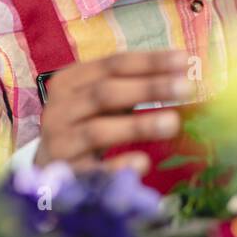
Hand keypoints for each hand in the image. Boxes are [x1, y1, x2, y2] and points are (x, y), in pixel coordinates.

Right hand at [35, 50, 193, 171]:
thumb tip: (181, 74)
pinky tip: (143, 162)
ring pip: (98, 131)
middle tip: (187, 88)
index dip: (149, 61)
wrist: (49, 165)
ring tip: (173, 123)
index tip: (183, 60)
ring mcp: (59, 143)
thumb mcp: (99, 101)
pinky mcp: (64, 175)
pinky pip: (93, 171)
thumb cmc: (85, 124)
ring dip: (137, 126)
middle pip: (105, 93)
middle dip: (148, 88)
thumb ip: (131, 86)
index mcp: (69, 82)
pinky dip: (118, 166)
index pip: (112, 65)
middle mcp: (59, 109)